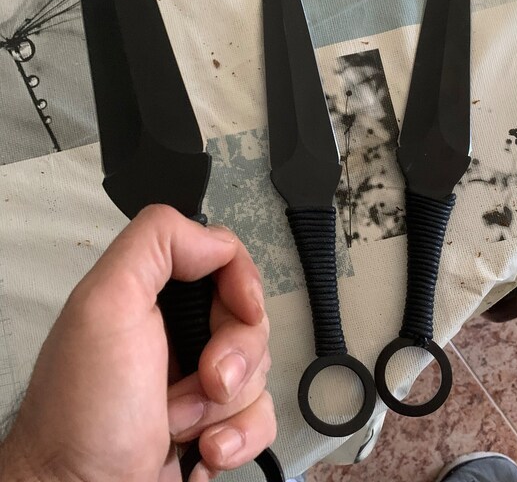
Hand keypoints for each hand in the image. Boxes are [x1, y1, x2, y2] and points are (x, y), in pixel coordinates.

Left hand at [0, 205, 275, 481]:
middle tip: (202, 379)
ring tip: (180, 424)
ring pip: (260, 368)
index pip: (225, 259)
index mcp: (155, 294)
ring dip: (226, 405)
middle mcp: (179, 331)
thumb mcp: (105, 304)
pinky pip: (260, 414)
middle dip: (234, 355)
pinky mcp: (215, 421)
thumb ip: (155, 244)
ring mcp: (199, 378)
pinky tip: (203, 451)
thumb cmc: (82, 417)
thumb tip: (214, 240)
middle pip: (250, 315)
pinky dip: (239, 437)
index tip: (240, 313)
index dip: (242, 284)